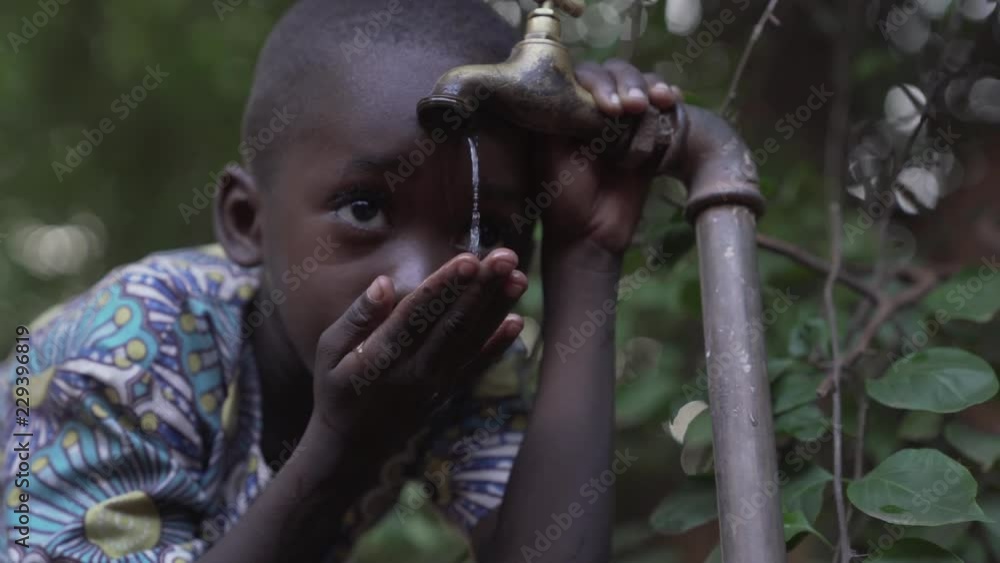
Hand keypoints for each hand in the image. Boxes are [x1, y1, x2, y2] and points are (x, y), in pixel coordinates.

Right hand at [308, 249, 527, 459]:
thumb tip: (383, 282)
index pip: (419, 312)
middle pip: (454, 322)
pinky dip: (499, 346)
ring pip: (471, 340)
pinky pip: (476, 367)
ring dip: (497, 308)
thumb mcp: (330, 350)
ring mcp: (436, 382)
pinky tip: (518, 322)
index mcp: (383, 353)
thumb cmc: (337, 389)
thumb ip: (357, 316)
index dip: (446, 286)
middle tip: (507, 257)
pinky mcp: (447, 392)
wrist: (351, 448)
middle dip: (482, 288)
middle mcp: (415, 368)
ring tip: (519, 277)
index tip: (470, 259)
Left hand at [538, 60, 681, 256]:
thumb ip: (560, 114)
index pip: (585, 74)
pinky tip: (673, 100)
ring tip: (662, 100)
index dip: (600, 82)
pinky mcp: (648, 136)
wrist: (591, 234)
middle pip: (616, 73)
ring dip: (650, 87)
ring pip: (641, 85)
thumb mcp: (550, 152)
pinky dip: (669, 101)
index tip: (608, 107)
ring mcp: (623, 121)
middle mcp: (594, 107)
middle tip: (634, 107)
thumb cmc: (563, 197)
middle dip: (628, 83)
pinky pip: (662, 110)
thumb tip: (575, 77)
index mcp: (567, 107)